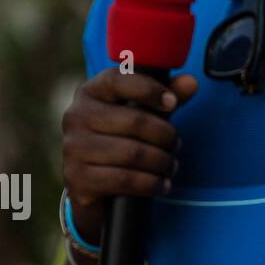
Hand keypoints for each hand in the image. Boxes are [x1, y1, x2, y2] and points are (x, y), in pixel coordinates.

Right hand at [60, 71, 198, 243]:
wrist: (92, 181)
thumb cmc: (121, 135)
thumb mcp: (143, 111)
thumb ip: (167, 95)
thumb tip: (191, 83)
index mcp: (90, 92)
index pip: (117, 80)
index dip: (149, 89)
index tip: (172, 103)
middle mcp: (75, 116)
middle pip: (135, 121)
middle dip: (166, 135)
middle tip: (177, 145)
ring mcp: (73, 148)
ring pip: (133, 153)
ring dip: (162, 162)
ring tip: (172, 165)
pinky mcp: (76, 179)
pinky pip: (124, 180)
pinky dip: (151, 183)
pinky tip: (162, 184)